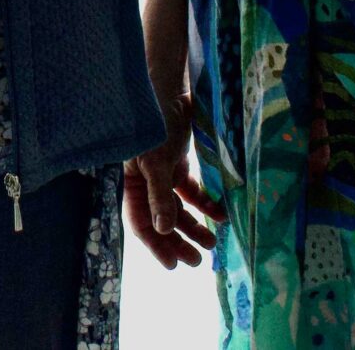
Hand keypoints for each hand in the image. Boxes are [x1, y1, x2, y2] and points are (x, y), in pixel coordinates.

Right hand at [122, 88, 221, 268]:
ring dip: (194, 226)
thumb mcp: (156, 163)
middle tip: (198, 261)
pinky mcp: (180, 163)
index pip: (142, 223)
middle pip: (163, 220)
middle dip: (179, 241)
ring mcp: (165, 173)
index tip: (173, 266)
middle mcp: (148, 183)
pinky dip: (205, 203)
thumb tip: (163, 230)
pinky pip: (193, 191)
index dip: (156, 245)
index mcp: (134, 184)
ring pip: (179, 208)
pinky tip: (220, 215)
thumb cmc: (155, 124)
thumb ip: (159, 197)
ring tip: (212, 242)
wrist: (169, 89)